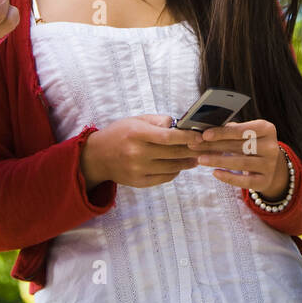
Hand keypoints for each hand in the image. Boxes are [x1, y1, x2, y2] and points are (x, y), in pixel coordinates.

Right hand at [80, 114, 201, 188]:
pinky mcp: (138, 182)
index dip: (187, 137)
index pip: (168, 137)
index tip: (200, 137)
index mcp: (137, 133)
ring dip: (187, 163)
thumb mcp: (136, 120)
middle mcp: (137, 153)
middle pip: (173, 153)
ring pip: (171, 167)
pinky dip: (175, 172)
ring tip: (195, 158)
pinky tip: (179, 166)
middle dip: (191, 150)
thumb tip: (180, 125)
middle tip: (204, 148)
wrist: (97, 156)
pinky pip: (164, 178)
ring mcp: (137, 169)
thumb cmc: (119, 134)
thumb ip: (158, 121)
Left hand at [188, 119, 287, 198]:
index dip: (223, 132)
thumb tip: (205, 131)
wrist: (270, 164)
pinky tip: (215, 173)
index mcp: (267, 129)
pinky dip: (228, 177)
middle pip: (239, 146)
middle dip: (215, 146)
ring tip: (201, 159)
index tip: (205, 135)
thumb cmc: (251, 143)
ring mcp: (270, 165)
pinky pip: (245, 181)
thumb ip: (230, 130)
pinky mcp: (265, 181)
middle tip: (195, 146)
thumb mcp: (246, 133)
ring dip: (218, 161)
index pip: (243, 130)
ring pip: (241, 163)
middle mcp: (271, 147)